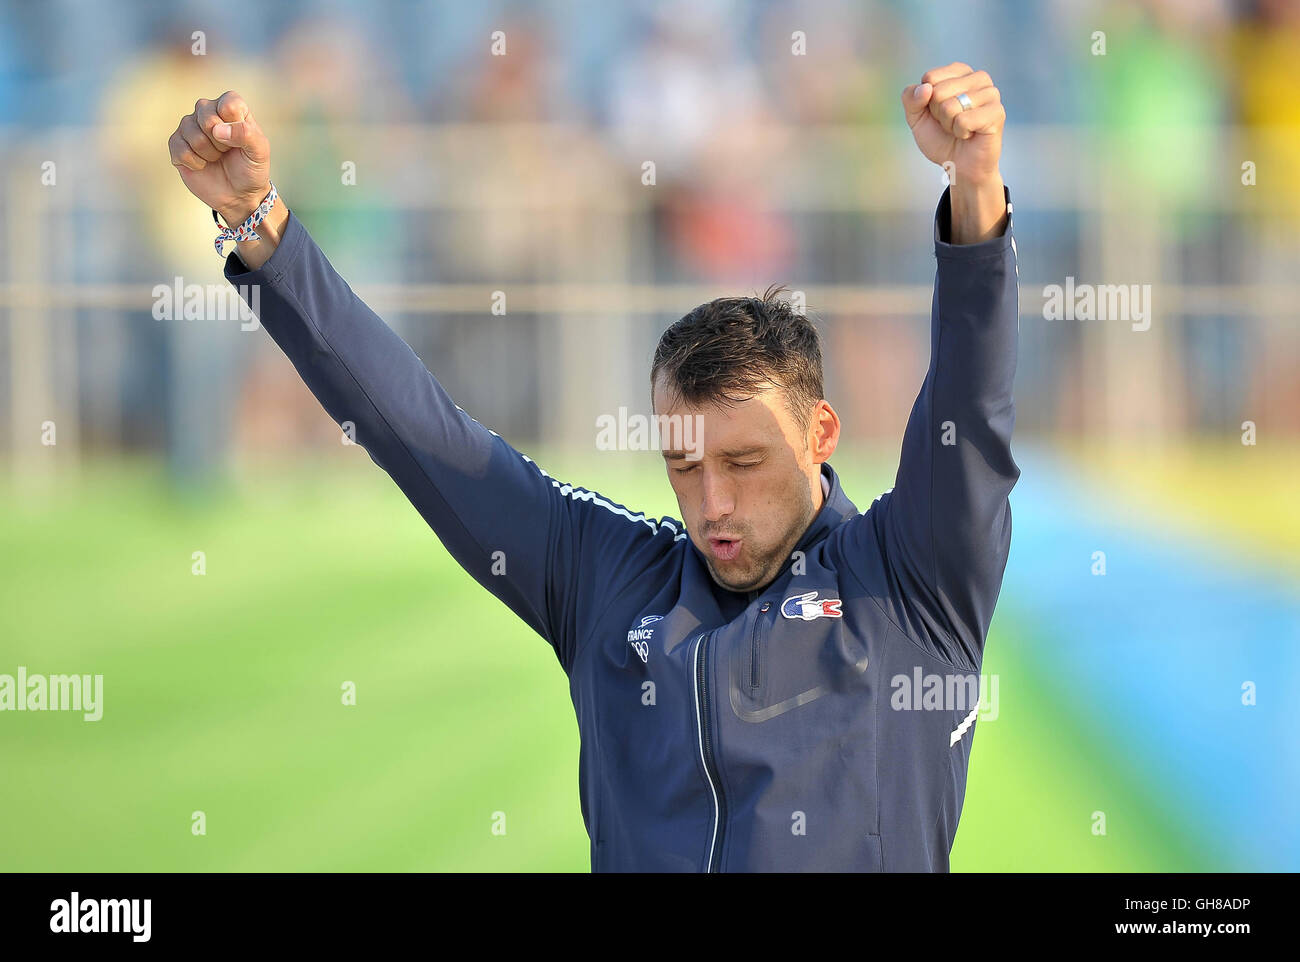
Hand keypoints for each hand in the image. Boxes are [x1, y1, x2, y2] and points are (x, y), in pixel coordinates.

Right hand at [168, 91, 270, 223]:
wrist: (239, 195)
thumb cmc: (251, 168)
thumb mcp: (259, 151)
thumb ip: (246, 134)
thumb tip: (216, 129)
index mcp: (230, 106)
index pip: (228, 104)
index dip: (235, 126)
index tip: (242, 140)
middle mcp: (207, 111)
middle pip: (206, 118)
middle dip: (221, 143)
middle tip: (227, 151)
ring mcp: (189, 126)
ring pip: (192, 134)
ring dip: (209, 154)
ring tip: (217, 158)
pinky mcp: (176, 143)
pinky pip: (180, 149)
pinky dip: (196, 163)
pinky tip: (203, 165)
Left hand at [901, 63, 1003, 185]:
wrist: (958, 165)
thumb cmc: (940, 138)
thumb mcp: (916, 117)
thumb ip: (911, 98)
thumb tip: (925, 88)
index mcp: (960, 71)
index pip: (930, 78)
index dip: (927, 101)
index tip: (938, 112)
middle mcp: (979, 77)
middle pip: (938, 92)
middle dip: (938, 114)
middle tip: (951, 123)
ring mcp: (991, 93)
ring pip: (950, 106)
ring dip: (949, 125)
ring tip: (961, 129)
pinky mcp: (997, 112)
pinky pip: (963, 120)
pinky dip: (960, 132)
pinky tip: (970, 134)